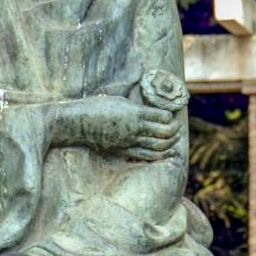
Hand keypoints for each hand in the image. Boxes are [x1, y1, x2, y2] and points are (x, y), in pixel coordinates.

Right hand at [56, 95, 179, 161]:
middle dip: (174, 131)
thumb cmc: (95, 106)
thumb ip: (135, 106)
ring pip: (158, 146)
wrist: (77, 122)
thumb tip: (148, 109)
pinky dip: (158, 155)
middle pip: (164, 132)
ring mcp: (129, 141)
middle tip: (178, 129)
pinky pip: (145, 155)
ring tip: (174, 140)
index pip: (162, 116)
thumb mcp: (118, 99)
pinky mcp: (122, 151)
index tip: (171, 116)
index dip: (170, 117)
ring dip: (170, 144)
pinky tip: (165, 153)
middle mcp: (135, 128)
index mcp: (134, 112)